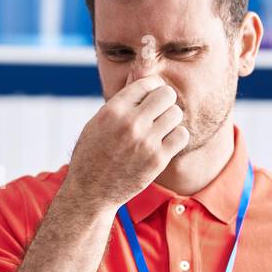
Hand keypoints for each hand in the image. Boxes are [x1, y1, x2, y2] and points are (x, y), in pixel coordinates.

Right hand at [64, 75, 188, 207]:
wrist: (91, 191)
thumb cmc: (93, 154)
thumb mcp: (98, 121)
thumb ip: (121, 103)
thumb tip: (144, 80)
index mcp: (113, 110)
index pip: (147, 83)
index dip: (152, 88)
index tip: (150, 98)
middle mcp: (130, 123)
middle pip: (166, 94)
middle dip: (164, 101)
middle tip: (158, 112)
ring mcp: (146, 142)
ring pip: (176, 113)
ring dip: (171, 119)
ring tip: (160, 128)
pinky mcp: (157, 160)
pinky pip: (181, 135)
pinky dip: (176, 136)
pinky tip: (166, 141)